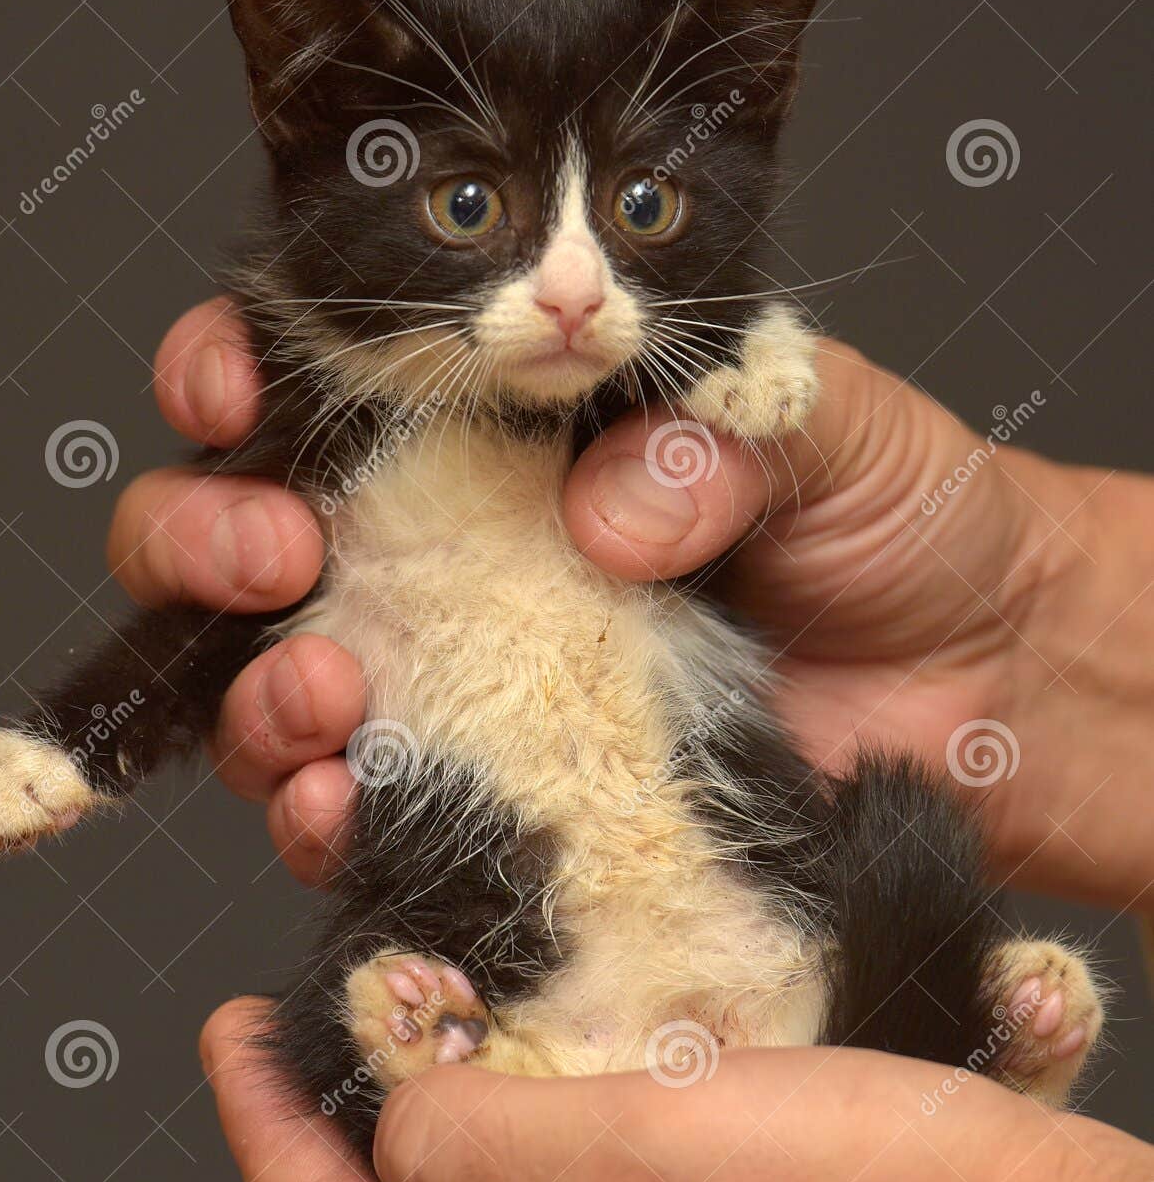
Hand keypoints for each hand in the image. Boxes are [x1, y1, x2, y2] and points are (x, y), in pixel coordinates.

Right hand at [110, 297, 1153, 905]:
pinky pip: (355, 809)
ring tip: (323, 690)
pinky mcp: (490, 793)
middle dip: (201, 532)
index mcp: (496, 415)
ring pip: (267, 677)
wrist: (980, 675)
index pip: (314, 370)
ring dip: (252, 689)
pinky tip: (337, 802)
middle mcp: (449, 541)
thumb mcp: (819, 415)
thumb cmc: (898, 515)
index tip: (234, 393)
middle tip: (275, 551)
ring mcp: (458, 675)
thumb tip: (600, 513)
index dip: (231, 370)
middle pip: (239, 526)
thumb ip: (714, 427)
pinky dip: (317, 812)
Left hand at [201, 998, 1153, 1181]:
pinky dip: (558, 1109)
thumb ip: (481, 1155)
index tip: (232, 1029)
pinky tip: (571, 1040)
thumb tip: (389, 1125)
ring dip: (461, 1100)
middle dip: (360, 1109)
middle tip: (335, 998)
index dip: (268, 1130)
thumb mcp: (656, 1177)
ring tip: (440, 1001)